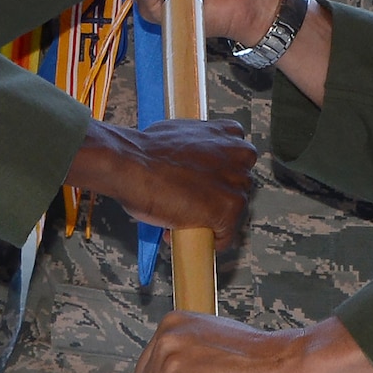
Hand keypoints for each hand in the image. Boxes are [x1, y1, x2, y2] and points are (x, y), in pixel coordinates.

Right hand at [64, 118, 255, 249]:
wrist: (132, 165)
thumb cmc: (146, 152)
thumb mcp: (182, 136)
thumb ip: (200, 148)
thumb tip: (196, 163)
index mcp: (229, 133)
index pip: (239, 160)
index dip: (220, 176)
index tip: (204, 185)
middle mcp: (239, 154)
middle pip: (240, 185)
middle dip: (218, 197)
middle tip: (190, 203)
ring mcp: (237, 181)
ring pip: (235, 211)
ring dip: (212, 219)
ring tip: (182, 218)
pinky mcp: (230, 207)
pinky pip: (227, 235)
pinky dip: (207, 240)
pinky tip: (180, 229)